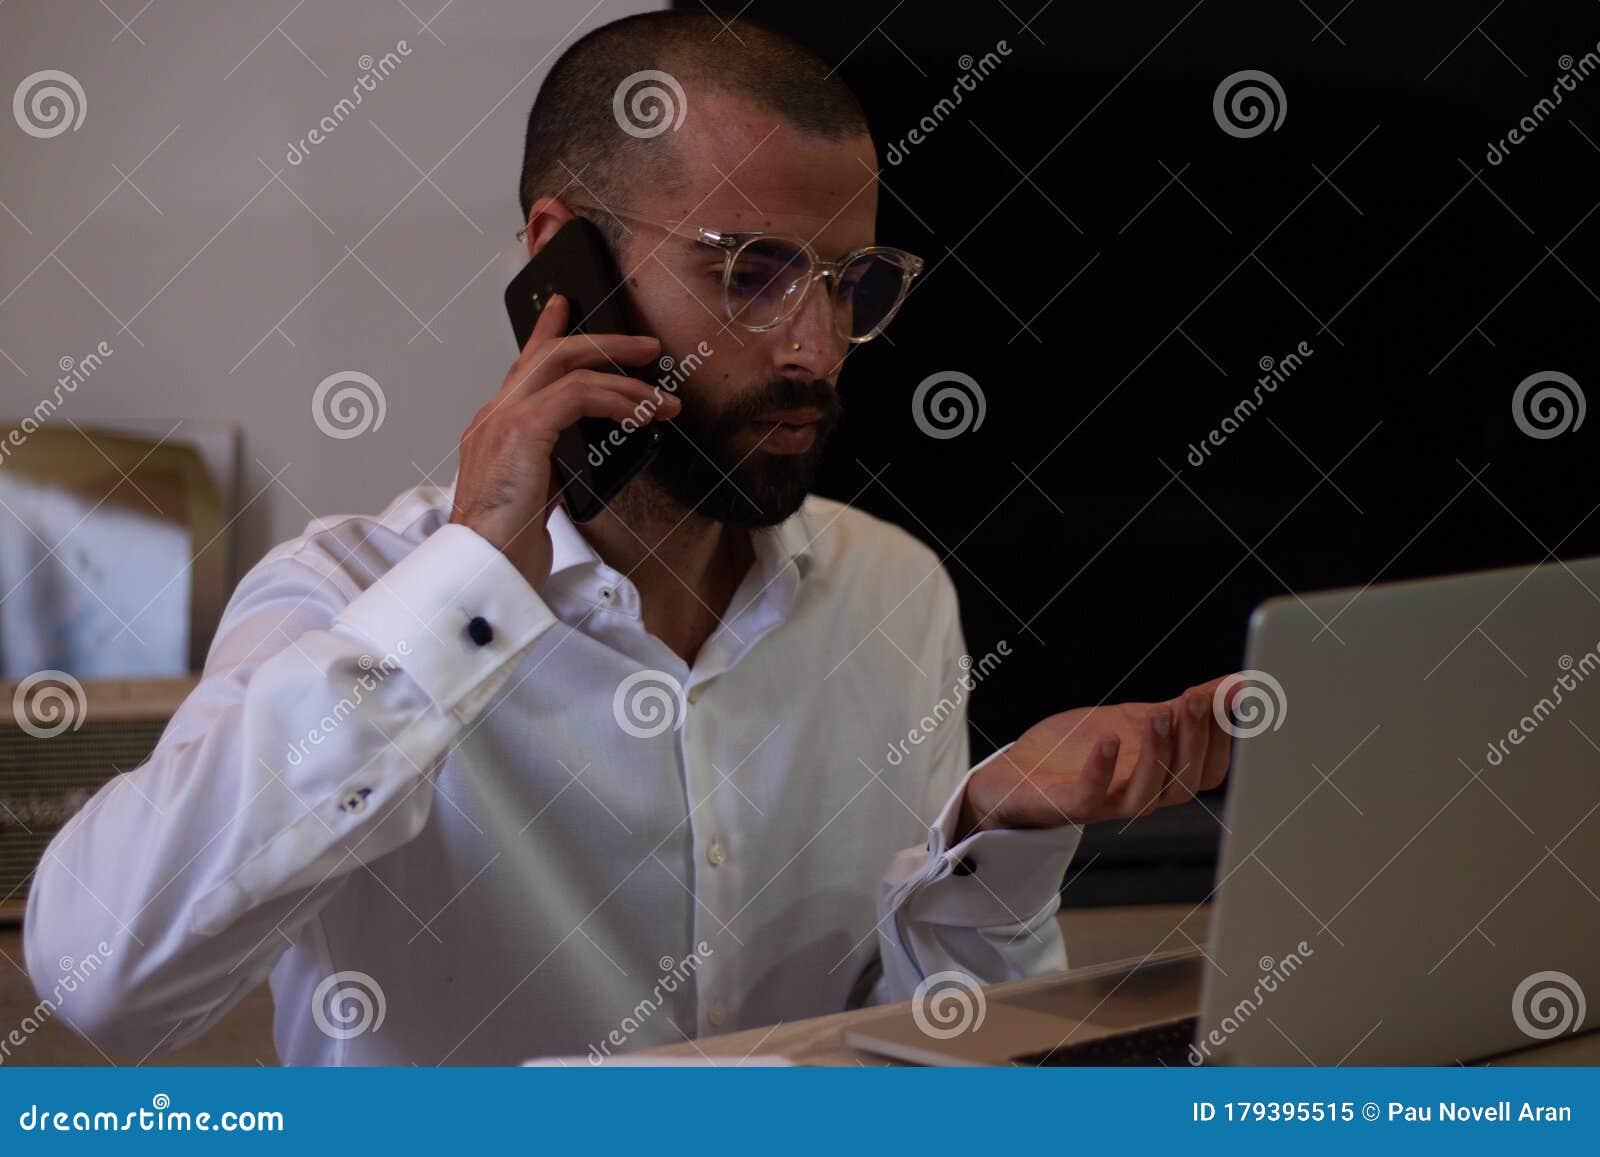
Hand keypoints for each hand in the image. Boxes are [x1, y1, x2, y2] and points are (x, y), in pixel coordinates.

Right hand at [449, 294, 674, 587]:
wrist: (482, 568)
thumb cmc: (507, 542)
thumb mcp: (535, 493)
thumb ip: (551, 461)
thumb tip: (588, 446)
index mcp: (494, 427)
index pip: (523, 366)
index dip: (546, 332)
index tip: (564, 309)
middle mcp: (494, 415)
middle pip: (551, 354)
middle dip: (604, 343)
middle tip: (645, 347)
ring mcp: (503, 419)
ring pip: (570, 367)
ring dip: (626, 378)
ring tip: (662, 397)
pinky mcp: (521, 431)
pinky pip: (579, 395)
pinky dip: (616, 400)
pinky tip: (641, 415)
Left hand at [956, 675, 1239, 838]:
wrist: (1019, 771)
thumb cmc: (1081, 749)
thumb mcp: (1139, 718)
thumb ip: (1183, 707)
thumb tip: (1237, 683)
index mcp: (1163, 778)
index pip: (1209, 770)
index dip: (1223, 738)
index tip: (1231, 696)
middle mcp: (1142, 796)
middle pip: (1185, 783)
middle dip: (1195, 740)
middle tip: (1196, 700)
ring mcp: (1106, 803)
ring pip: (1148, 795)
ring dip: (1158, 755)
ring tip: (1159, 715)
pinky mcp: (1068, 804)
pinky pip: (1091, 795)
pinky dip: (1103, 769)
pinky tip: (1109, 740)